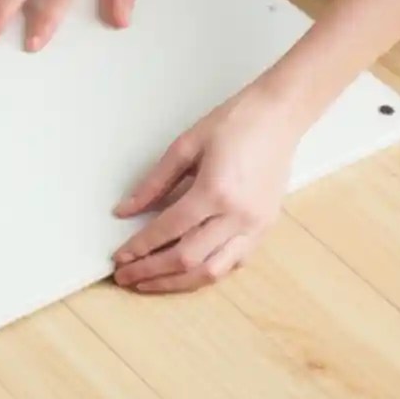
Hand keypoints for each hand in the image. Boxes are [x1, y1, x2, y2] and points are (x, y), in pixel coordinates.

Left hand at [110, 84, 311, 292]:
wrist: (280, 115)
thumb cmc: (234, 124)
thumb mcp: (184, 147)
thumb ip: (153, 184)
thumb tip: (124, 211)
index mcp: (216, 191)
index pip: (168, 230)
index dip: (139, 248)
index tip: (119, 258)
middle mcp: (238, 215)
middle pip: (187, 260)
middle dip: (151, 272)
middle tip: (125, 277)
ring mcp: (256, 226)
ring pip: (212, 272)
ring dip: (176, 283)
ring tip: (149, 283)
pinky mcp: (266, 229)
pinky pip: (232, 264)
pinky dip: (205, 273)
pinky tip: (184, 272)